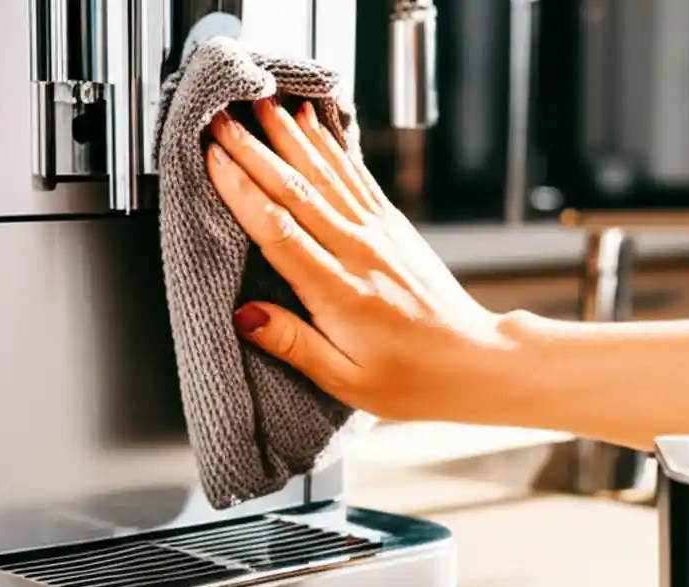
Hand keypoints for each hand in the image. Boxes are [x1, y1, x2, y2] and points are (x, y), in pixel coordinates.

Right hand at [205, 98, 518, 422]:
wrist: (474, 360)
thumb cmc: (411, 379)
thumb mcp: (346, 379)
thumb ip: (294, 344)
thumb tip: (244, 315)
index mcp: (340, 293)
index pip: (280, 231)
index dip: (242, 191)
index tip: (214, 160)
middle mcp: (359, 252)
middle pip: (297, 191)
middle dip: (254, 151)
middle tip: (220, 121)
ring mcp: (379, 233)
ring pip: (325, 174)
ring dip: (289, 136)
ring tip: (260, 105)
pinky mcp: (393, 225)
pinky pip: (355, 176)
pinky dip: (331, 146)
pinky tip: (313, 123)